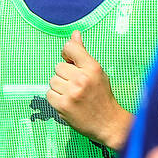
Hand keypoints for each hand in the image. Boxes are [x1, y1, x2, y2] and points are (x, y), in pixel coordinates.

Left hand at [47, 30, 131, 149]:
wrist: (108, 123)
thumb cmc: (102, 96)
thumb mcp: (97, 71)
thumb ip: (83, 53)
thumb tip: (74, 34)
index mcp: (92, 67)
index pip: (70, 48)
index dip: (67, 54)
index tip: (71, 61)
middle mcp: (81, 79)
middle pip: (58, 67)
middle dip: (65, 75)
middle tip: (76, 85)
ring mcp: (71, 93)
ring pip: (52, 81)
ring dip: (59, 87)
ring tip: (72, 94)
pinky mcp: (63, 106)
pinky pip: (49, 94)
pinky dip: (56, 98)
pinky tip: (67, 102)